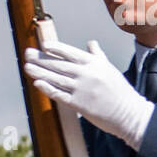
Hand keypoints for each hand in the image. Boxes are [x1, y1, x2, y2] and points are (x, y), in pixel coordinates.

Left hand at [23, 40, 154, 148]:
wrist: (129, 114)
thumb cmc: (120, 91)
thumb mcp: (110, 69)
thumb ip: (98, 55)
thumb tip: (91, 43)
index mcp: (95, 64)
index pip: (71, 52)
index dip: (56, 48)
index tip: (44, 45)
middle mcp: (87, 75)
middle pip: (59, 64)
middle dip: (41, 59)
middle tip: (28, 54)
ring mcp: (82, 90)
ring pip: (56, 78)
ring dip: (39, 72)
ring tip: (27, 67)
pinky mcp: (79, 104)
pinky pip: (59, 94)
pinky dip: (47, 88)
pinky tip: (37, 83)